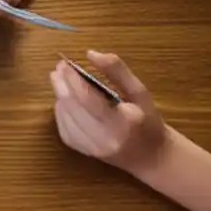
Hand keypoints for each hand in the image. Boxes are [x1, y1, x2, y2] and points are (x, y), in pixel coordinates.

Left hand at [51, 51, 169, 174]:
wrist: (151, 157)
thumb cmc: (147, 120)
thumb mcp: (140, 92)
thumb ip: (117, 71)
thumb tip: (90, 53)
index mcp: (123, 122)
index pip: (88, 98)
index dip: (72, 80)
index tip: (65, 64)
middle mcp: (105, 138)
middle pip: (72, 108)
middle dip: (61, 85)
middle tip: (58, 69)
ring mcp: (92, 148)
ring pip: (65, 118)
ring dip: (59, 97)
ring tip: (60, 81)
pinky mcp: (83, 152)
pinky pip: (64, 128)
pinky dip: (61, 112)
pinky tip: (65, 102)